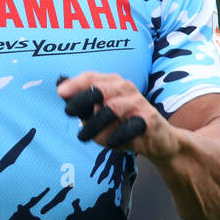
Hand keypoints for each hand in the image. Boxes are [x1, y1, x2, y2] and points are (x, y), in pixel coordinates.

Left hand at [56, 72, 181, 161]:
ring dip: (95, 125)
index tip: (60, 93)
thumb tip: (61, 88)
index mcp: (112, 84)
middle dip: (82, 100)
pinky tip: (111, 142)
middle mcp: (125, 89)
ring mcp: (138, 102)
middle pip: (100, 89)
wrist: (158, 141)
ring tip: (84, 136)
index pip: (90, 77)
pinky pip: (129, 127)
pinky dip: (117, 135)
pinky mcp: (149, 119)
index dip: (74, 84)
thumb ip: (83, 105)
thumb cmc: (123, 126)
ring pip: (111, 109)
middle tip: (68, 112)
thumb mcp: (99, 115)